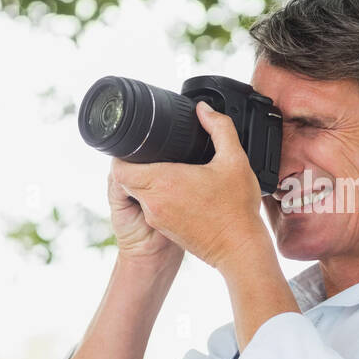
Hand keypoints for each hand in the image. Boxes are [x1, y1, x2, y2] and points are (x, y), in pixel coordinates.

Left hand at [110, 101, 269, 269]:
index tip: (140, 145)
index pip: (119, 167)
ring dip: (149, 182)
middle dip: (137, 165)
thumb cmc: (236, 209)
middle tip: (157, 154)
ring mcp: (157, 218)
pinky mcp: (165, 230)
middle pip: (127, 179)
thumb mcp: (235, 160)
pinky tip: (182, 191)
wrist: (239, 249)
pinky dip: (160, 197)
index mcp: (163, 182)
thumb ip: (220, 128)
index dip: (124, 154)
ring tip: (173, 171)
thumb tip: (204, 109)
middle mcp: (154, 202)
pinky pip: (151, 207)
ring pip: (139, 193)